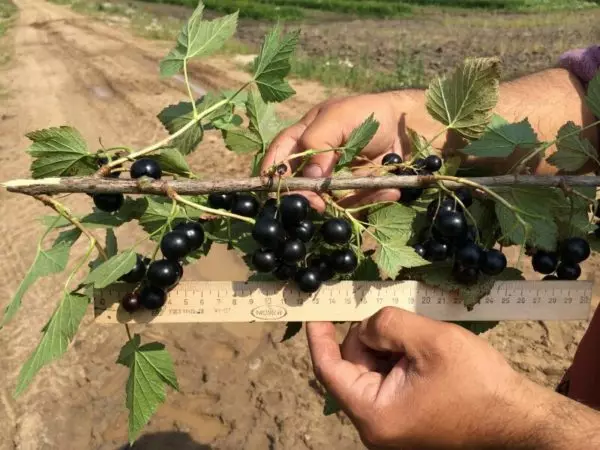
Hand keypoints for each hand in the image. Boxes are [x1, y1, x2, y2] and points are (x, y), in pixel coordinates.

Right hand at [261, 93, 408, 211]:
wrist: (410, 125)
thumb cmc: (370, 114)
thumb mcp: (340, 118)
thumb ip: (319, 142)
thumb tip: (310, 176)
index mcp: (304, 136)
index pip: (279, 155)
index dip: (272, 172)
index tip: (271, 187)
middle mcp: (316, 161)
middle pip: (299, 184)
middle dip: (307, 196)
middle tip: (318, 203)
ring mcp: (335, 178)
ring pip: (327, 200)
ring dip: (344, 201)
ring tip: (367, 190)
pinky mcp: (356, 192)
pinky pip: (355, 204)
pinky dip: (371, 200)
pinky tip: (390, 191)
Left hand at [307, 307, 555, 449]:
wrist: (518, 419)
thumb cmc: (479, 383)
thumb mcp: (429, 340)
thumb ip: (386, 324)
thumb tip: (366, 326)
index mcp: (375, 413)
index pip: (329, 370)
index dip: (319, 338)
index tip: (314, 314)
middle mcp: (376, 426)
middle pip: (352, 367)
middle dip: (369, 339)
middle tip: (400, 326)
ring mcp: (391, 425)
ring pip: (370, 371)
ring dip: (388, 349)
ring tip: (421, 345)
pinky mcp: (405, 420)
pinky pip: (387, 381)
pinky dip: (397, 360)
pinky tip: (421, 354)